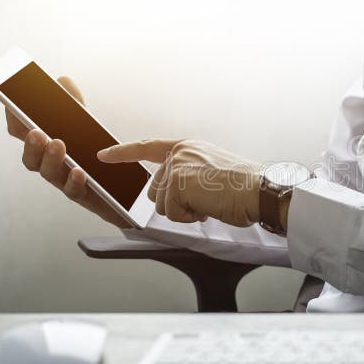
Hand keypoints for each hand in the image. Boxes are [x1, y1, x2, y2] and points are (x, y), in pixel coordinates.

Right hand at [5, 77, 130, 228]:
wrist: (120, 185)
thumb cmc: (91, 153)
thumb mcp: (84, 124)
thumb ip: (73, 103)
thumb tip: (62, 80)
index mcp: (45, 144)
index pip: (21, 132)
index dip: (14, 119)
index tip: (12, 106)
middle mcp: (49, 162)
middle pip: (30, 157)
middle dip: (30, 144)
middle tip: (36, 132)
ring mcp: (63, 179)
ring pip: (48, 173)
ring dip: (50, 159)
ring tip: (58, 144)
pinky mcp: (81, 193)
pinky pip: (73, 191)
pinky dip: (73, 181)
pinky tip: (79, 171)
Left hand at [98, 139, 260, 226]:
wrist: (260, 189)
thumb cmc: (244, 186)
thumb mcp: (211, 171)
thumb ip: (188, 174)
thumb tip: (171, 194)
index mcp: (188, 147)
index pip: (148, 147)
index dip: (124, 152)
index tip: (103, 154)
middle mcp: (180, 152)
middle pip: (156, 190)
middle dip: (177, 204)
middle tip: (207, 200)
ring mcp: (177, 166)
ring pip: (163, 204)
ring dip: (186, 212)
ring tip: (211, 202)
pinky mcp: (177, 182)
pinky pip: (172, 213)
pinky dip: (190, 217)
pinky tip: (208, 207)